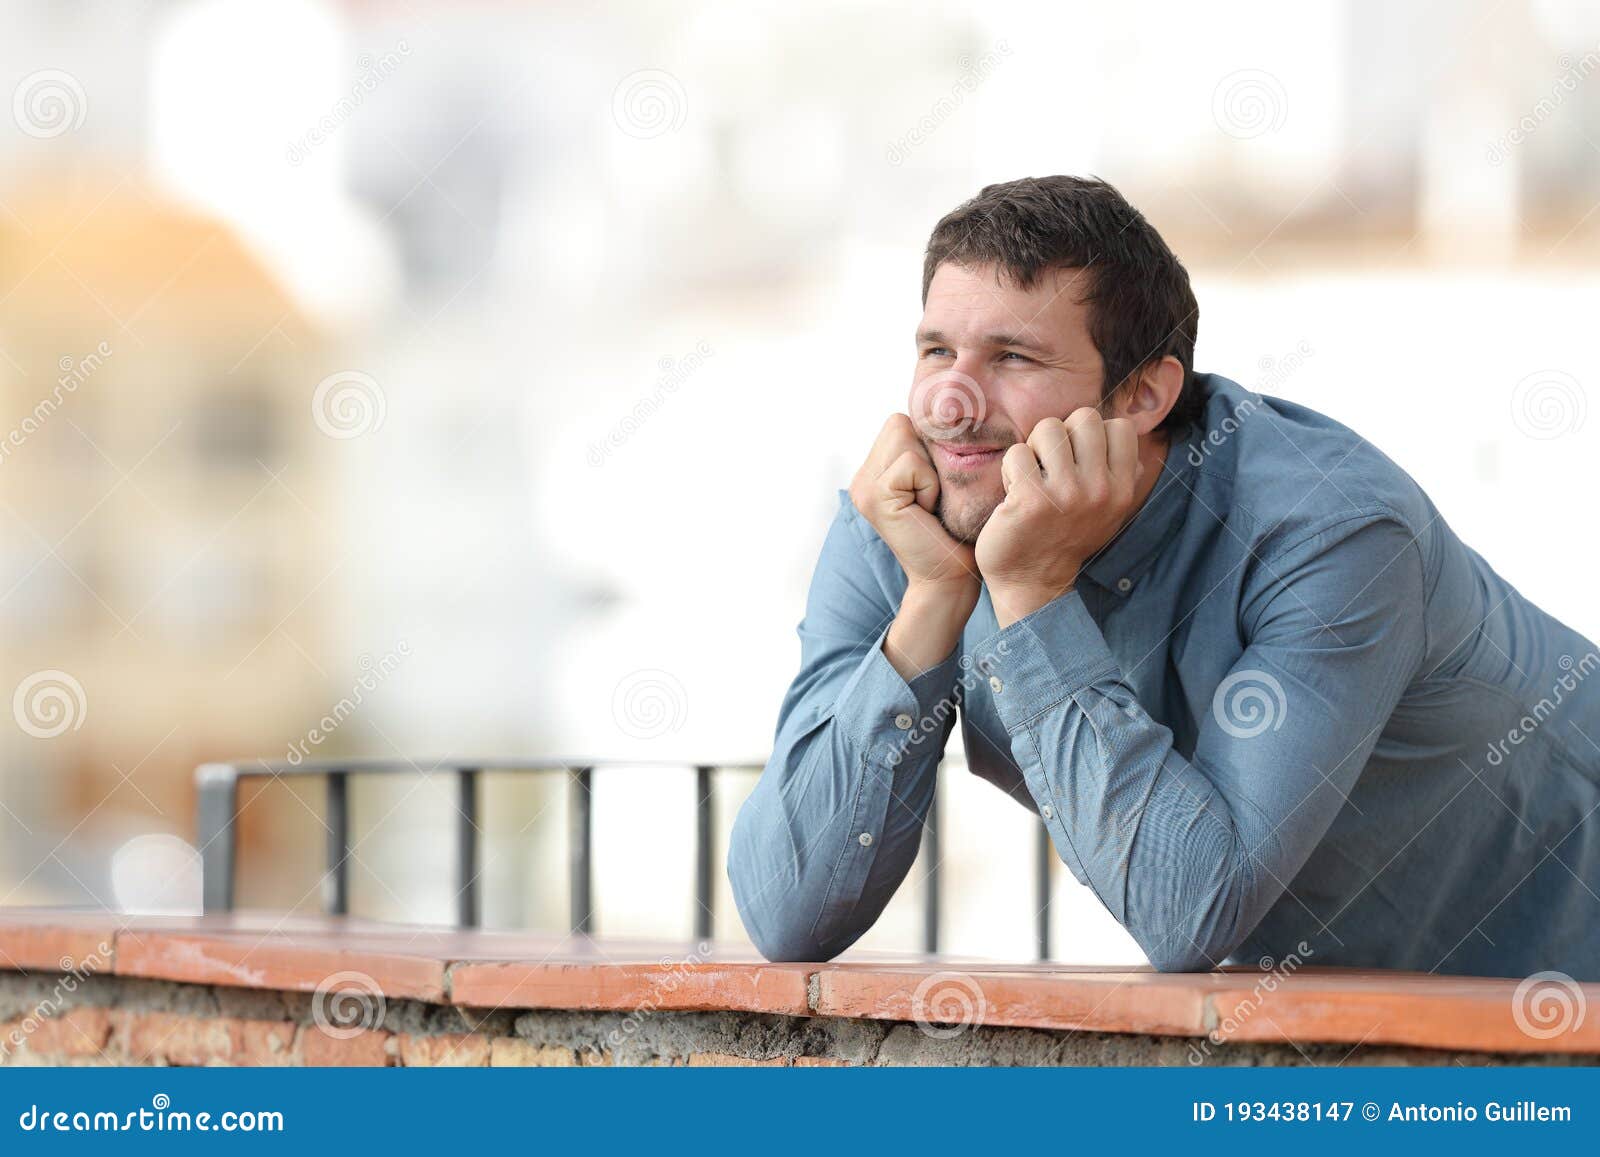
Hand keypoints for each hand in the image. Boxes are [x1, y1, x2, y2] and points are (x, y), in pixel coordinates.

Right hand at [850, 414, 978, 597]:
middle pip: (900, 423)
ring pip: (905, 437)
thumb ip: (928, 449)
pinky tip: (925, 512)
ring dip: (929, 470)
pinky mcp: (874, 497)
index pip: (900, 421)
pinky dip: (928, 484)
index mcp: (875, 471)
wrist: (951, 576)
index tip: (934, 488)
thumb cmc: (956, 530)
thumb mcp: (941, 479)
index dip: (928, 446)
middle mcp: (862, 477)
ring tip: (929, 504)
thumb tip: (946, 406)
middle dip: (926, 454)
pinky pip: (910, 462)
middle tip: (931, 496)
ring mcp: (863, 487)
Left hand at [975, 408, 1141, 627]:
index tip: (1077, 459)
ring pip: (1048, 428)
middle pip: (1084, 417)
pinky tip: (1013, 493)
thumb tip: (1124, 432)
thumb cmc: (1063, 536)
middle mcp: (1101, 491)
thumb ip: (1119, 472)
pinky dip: (1009, 468)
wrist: (1032, 582)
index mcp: (1122, 490)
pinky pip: (1017, 453)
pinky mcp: (1032, 499)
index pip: (1120, 427)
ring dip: (1032, 449)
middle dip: (1061, 434)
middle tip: (1049, 464)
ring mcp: (1067, 494)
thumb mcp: (1106, 510)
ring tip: (1031, 478)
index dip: (1092, 434)